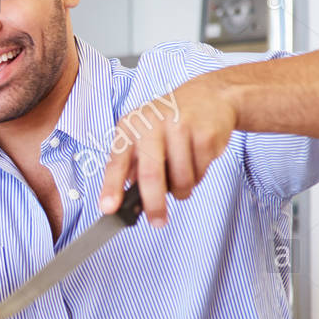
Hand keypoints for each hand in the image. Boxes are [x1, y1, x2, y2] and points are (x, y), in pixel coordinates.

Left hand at [99, 74, 237, 224]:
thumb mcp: (143, 136)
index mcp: (131, 126)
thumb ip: (131, 166)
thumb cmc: (170, 121)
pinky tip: (197, 157)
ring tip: (183, 174)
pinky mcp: (205, 133)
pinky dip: (199, 174)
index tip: (108, 209)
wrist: (209, 96)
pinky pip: (201, 172)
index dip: (112, 187)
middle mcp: (152, 123)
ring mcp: (181, 126)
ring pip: (181, 179)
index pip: (116, 162)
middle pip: (151, 175)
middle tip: (158, 221)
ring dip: (183, 189)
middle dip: (154, 204)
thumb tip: (122, 201)